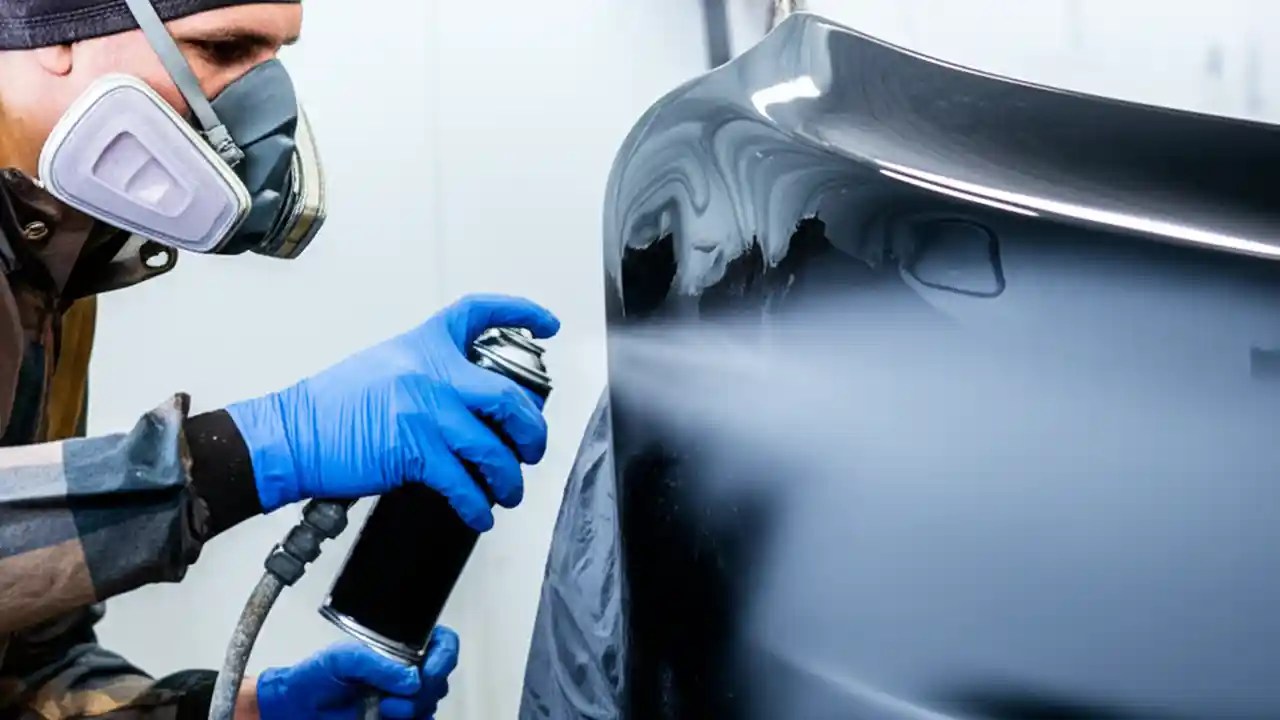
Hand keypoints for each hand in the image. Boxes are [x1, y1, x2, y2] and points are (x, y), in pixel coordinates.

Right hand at [226, 293, 559, 529]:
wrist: (291, 434)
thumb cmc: (333, 405)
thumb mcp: (386, 365)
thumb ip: (430, 371)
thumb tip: (472, 399)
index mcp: (423, 344)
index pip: (478, 313)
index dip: (521, 312)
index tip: (547, 324)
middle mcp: (430, 373)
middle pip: (509, 398)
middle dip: (533, 431)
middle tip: (533, 448)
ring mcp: (424, 412)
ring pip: (493, 449)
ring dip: (509, 478)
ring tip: (508, 491)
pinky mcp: (413, 451)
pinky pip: (463, 483)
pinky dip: (477, 504)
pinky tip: (480, 513)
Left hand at [253, 627, 458, 719]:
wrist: (297, 710)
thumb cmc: (315, 677)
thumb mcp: (344, 659)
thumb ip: (378, 664)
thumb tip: (412, 678)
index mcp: (399, 648)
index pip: (442, 643)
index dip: (444, 656)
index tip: (428, 673)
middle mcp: (406, 672)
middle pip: (441, 679)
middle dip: (424, 690)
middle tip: (394, 697)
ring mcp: (403, 699)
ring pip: (431, 705)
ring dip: (410, 710)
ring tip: (382, 709)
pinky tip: (384, 718)